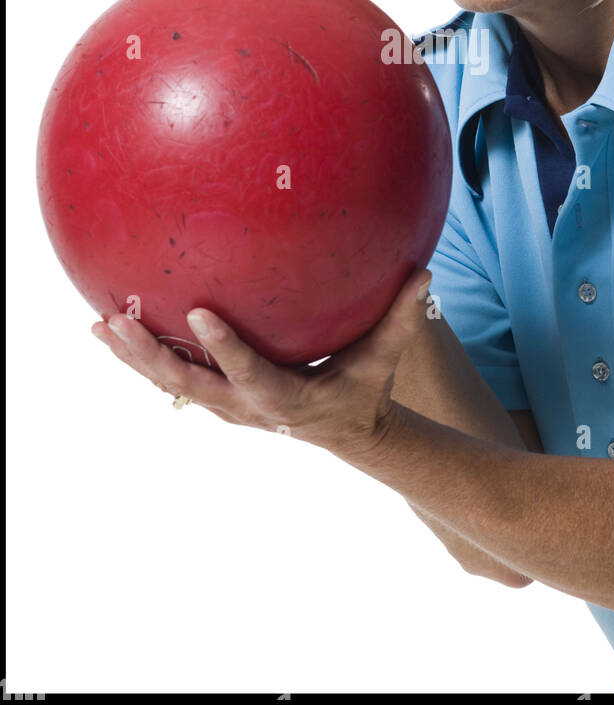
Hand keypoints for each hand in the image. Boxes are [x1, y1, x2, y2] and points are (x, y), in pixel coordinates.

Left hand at [91, 268, 432, 462]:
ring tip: (98, 325)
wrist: (348, 432)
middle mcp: (247, 407)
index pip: (250, 374)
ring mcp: (227, 405)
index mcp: (286, 400)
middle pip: (189, 385)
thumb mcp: (386, 358)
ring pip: (171, 384)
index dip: (224, 348)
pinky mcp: (217, 396)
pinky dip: (141, 358)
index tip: (199, 312)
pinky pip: (173, 377)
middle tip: (117, 324)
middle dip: (150, 356)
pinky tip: (110, 328)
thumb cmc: (367, 388)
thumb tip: (425, 273)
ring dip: (133, 357)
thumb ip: (401, 318)